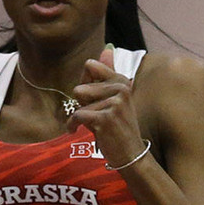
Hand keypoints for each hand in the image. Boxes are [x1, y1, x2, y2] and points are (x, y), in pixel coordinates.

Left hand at [70, 45, 146, 168]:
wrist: (131, 155)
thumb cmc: (119, 127)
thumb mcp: (115, 99)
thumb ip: (107, 75)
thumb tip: (106, 49)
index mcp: (122, 80)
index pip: (90, 66)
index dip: (84, 81)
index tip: (87, 96)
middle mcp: (120, 88)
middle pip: (81, 87)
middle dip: (81, 103)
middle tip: (93, 116)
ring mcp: (114, 103)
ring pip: (79, 104)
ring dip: (80, 117)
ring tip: (91, 125)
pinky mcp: (106, 118)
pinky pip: (78, 115)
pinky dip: (72, 125)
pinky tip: (75, 130)